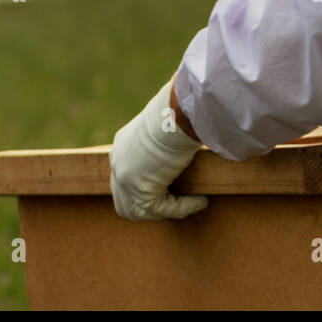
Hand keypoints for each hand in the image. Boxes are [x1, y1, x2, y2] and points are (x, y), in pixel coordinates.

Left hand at [110, 77, 209, 220]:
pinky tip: (201, 201)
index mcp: (124, 145)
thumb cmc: (181, 109)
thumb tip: (197, 134)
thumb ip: (172, 136)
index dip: (147, 189)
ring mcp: (124, 176)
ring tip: (194, 203)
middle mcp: (119, 161)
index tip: (172, 191)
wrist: (178, 111)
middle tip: (179, 205)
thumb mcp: (171, 123)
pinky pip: (160, 208)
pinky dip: (182, 208)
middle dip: (150, 208)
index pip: (128, 176)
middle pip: (124, 200)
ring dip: (167, 211)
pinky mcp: (138, 187)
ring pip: (138, 211)